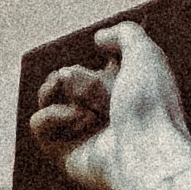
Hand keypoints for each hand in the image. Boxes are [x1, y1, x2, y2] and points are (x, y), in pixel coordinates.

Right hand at [27, 19, 187, 189]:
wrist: (148, 152)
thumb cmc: (151, 105)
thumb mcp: (146, 53)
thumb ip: (125, 33)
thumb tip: (98, 39)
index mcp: (128, 97)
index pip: (102, 69)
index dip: (104, 62)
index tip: (111, 61)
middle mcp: (106, 118)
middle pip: (71, 80)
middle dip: (78, 76)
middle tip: (96, 89)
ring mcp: (84, 136)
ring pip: (50, 98)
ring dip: (59, 90)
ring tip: (83, 103)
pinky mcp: (65, 156)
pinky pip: (39, 124)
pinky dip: (52, 114)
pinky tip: (77, 118)